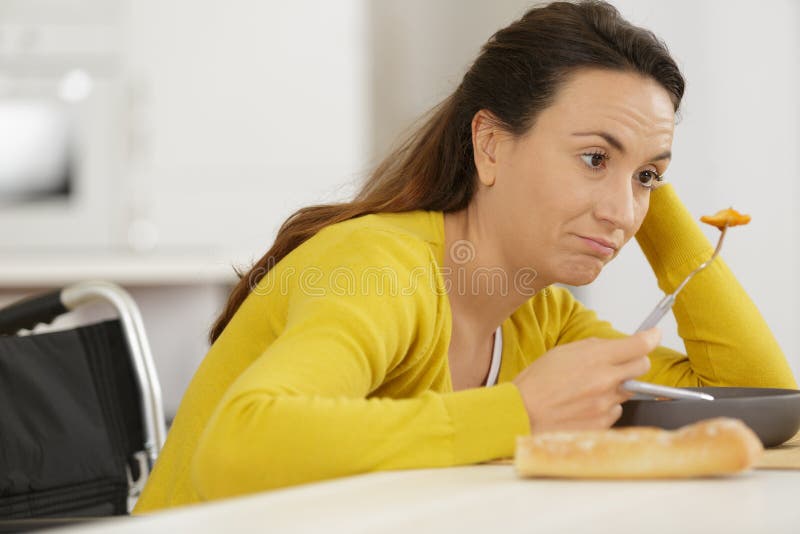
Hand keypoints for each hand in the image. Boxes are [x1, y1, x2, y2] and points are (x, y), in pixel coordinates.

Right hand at [512, 328, 660, 433]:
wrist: (522, 414)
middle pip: (642, 367)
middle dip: (633, 362)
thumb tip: (616, 346)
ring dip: (616, 386)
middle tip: (617, 363)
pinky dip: (605, 406)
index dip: (650, 338)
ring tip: (587, 389)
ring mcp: (606, 404)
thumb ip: (594, 348)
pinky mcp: (603, 423)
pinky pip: (615, 410)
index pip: (638, 345)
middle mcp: (606, 381)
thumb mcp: (562, 352)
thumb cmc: (536, 383)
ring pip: (628, 390)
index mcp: (595, 359)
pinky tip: (583, 405)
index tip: (653, 335)